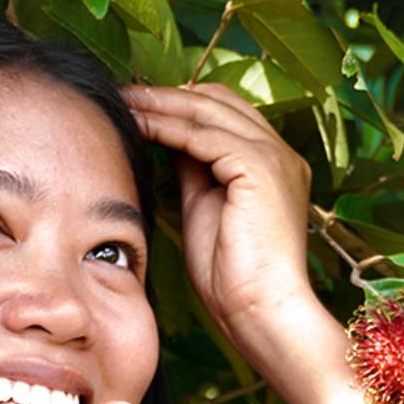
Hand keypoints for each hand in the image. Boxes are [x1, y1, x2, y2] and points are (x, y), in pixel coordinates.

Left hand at [122, 84, 315, 347]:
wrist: (261, 310)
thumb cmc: (233, 277)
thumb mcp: (206, 209)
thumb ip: (194, 172)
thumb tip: (168, 140)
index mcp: (274, 164)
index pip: (225, 112)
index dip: (180, 103)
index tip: (137, 105)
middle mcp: (281, 153)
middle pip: (218, 100)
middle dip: (166, 94)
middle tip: (122, 93)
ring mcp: (274, 156)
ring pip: (209, 109)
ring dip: (160, 104)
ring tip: (122, 102)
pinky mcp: (260, 167)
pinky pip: (204, 134)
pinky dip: (168, 125)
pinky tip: (139, 125)